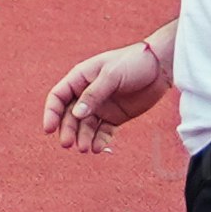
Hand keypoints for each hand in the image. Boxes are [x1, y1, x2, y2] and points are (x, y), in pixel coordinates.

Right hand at [38, 35, 170, 152]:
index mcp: (80, 78)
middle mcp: (87, 94)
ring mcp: (101, 106)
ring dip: (82, 138)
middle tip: (68, 144)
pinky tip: (97, 147)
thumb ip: (93, 95)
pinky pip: (103, 131)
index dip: (51, 113)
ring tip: (85, 149)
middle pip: (69, 115)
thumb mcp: (111, 75)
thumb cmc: (133, 62)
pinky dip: (99, 140)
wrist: (161, 67)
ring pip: (85, 126)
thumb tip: (76, 114)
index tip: (49, 129)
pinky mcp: (116, 117)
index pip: (58, 97)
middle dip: (67, 130)